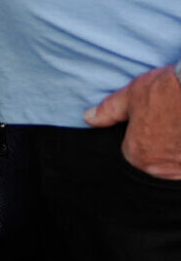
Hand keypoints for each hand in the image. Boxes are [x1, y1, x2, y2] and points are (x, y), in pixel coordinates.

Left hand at [84, 65, 180, 179]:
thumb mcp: (130, 96)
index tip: (149, 121)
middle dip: (159, 146)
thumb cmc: (166, 91)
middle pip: (154, 162)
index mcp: (138, 155)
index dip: (138, 134)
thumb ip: (108, 112)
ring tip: (175, 125)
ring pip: (173, 164)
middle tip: (165, 121)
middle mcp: (161, 169)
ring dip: (175, 150)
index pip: (132, 153)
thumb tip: (89, 118)